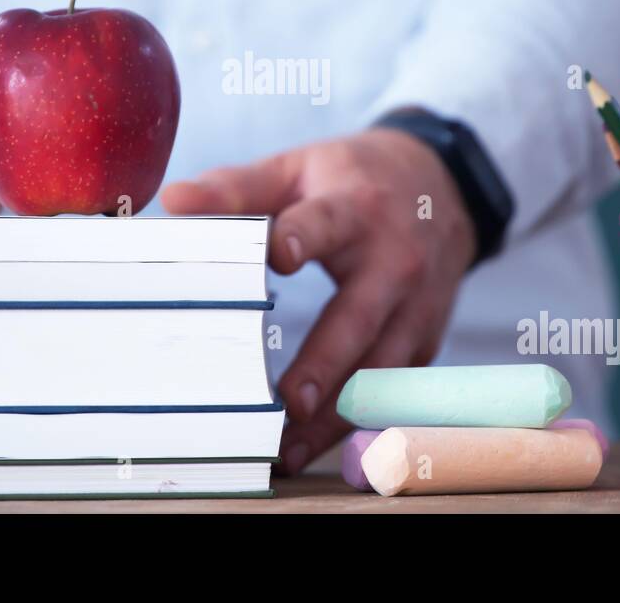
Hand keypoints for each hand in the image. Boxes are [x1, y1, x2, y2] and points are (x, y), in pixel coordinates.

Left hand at [161, 127, 475, 473]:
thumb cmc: (354, 180)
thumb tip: (174, 201)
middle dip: (327, 361)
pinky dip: (358, 420)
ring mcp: (416, 306)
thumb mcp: (299, 170)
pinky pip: (393, 386)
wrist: (445, 187)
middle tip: (290, 403)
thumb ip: (237, 190)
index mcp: (355, 209)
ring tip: (288, 449)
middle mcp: (394, 260)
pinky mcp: (424, 338)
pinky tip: (316, 445)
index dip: (301, 237)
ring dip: (336, 414)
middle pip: (360, 316)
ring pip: (380, 368)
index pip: (325, 223)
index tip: (277, 257)